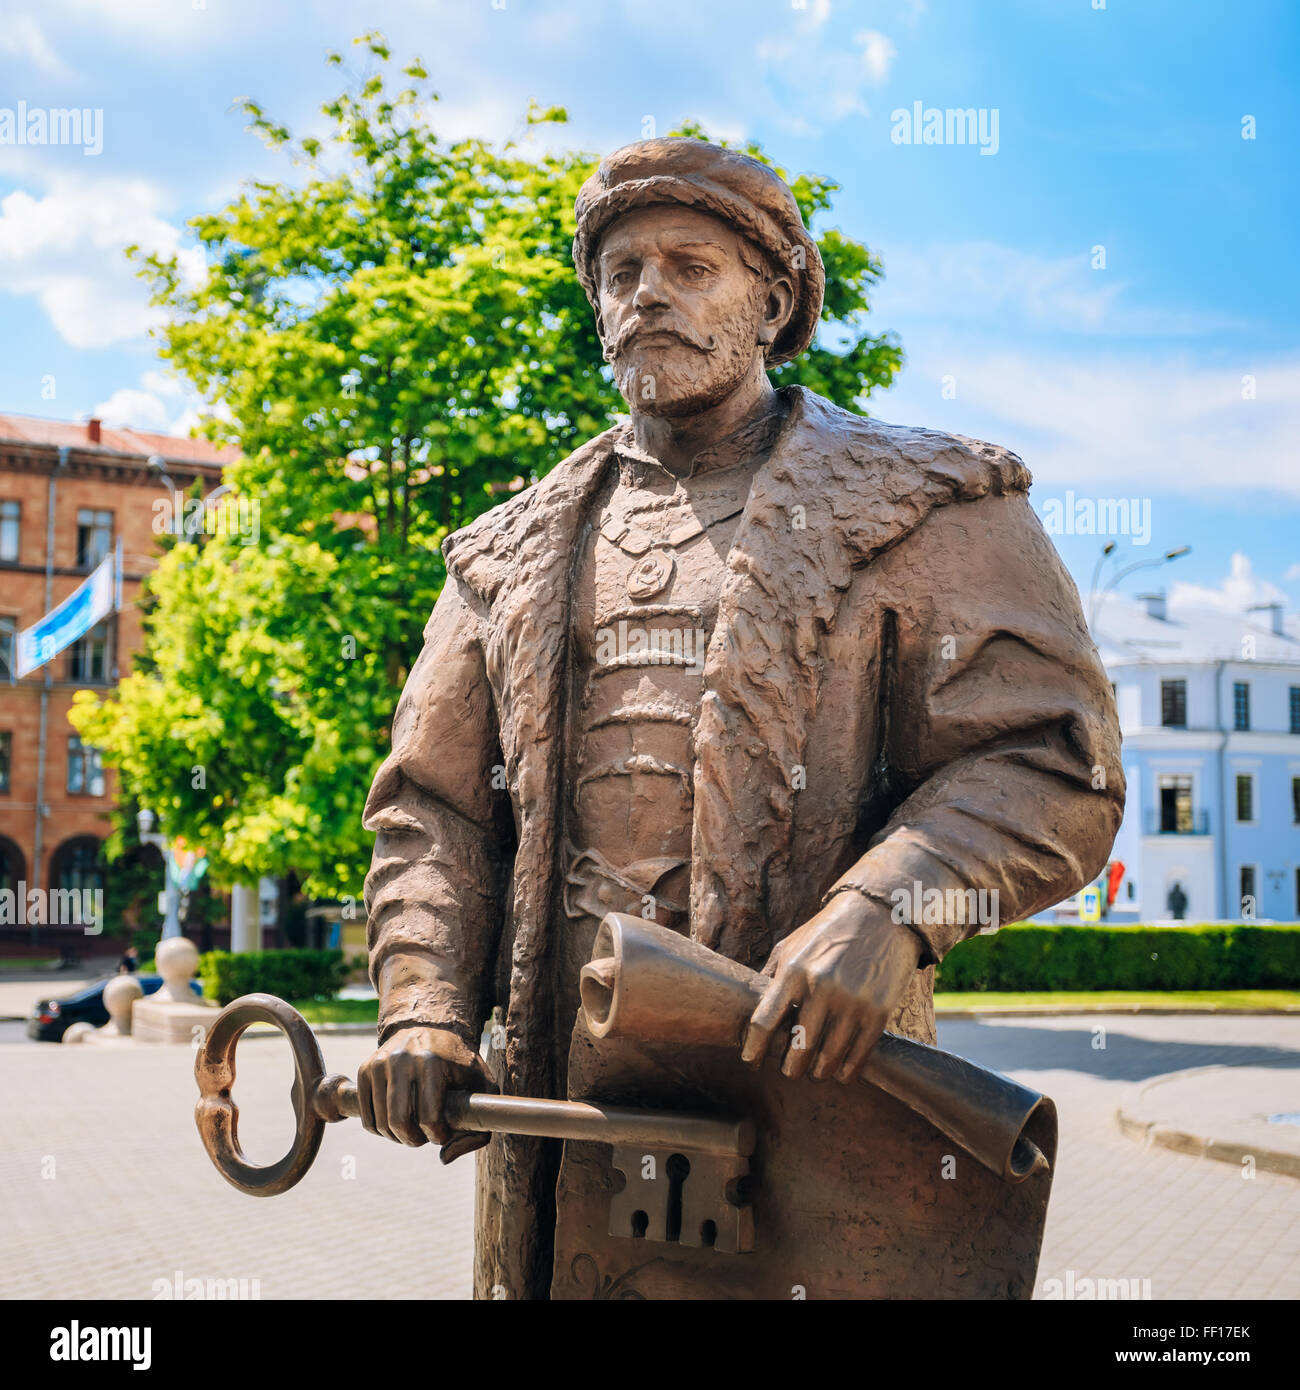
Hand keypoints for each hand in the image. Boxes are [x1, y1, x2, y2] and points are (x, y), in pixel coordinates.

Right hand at [357, 1025, 497, 1162]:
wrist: (432, 1027)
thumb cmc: (460, 1063)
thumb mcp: (483, 1086)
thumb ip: (479, 1127)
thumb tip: (444, 1158)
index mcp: (432, 1061)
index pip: (428, 1118)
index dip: (437, 1136)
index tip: (443, 1133)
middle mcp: (402, 1059)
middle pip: (398, 1122)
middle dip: (413, 1140)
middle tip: (424, 1137)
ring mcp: (380, 1063)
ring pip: (380, 1123)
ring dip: (397, 1137)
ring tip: (413, 1129)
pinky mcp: (366, 1069)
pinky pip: (366, 1116)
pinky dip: (380, 1129)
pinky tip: (397, 1122)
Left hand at [741, 892, 922, 1083]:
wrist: (878, 914)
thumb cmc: (827, 933)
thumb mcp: (790, 945)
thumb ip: (769, 976)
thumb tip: (747, 1007)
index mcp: (793, 971)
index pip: (763, 1023)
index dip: (753, 1049)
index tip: (751, 1061)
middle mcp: (821, 988)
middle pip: (797, 1049)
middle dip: (790, 1067)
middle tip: (788, 1070)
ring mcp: (851, 1001)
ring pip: (828, 1059)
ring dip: (818, 1073)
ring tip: (814, 1072)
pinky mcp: (878, 1011)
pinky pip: (858, 1056)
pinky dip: (847, 1071)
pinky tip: (841, 1072)